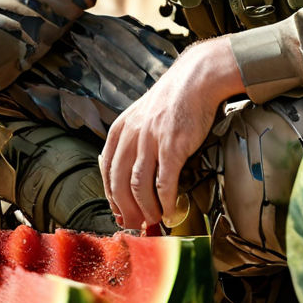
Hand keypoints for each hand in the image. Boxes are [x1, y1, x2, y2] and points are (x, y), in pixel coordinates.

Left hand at [100, 37, 243, 230]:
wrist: (196, 79)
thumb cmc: (172, 99)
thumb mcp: (141, 115)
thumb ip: (132, 140)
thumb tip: (132, 173)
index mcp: (120, 129)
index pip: (106, 170)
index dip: (112, 196)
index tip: (120, 212)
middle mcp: (131, 136)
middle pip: (119, 184)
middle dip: (126, 210)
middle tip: (135, 224)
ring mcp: (151, 141)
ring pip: (139, 187)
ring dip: (145, 209)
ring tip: (153, 219)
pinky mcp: (173, 146)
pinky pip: (165, 183)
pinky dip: (166, 202)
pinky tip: (171, 211)